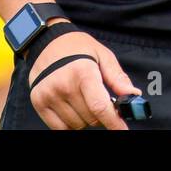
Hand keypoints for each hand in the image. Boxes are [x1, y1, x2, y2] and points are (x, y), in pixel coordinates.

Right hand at [26, 21, 142, 129]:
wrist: (47, 41)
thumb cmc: (78, 48)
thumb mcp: (102, 55)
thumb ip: (117, 78)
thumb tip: (133, 95)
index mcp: (82, 72)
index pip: (99, 107)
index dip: (114, 122)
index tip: (122, 129)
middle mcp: (63, 85)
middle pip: (91, 118)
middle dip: (101, 114)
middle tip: (98, 99)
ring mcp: (49, 95)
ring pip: (77, 125)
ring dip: (85, 118)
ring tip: (83, 99)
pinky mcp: (38, 102)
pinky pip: (60, 128)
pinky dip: (70, 124)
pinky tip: (72, 108)